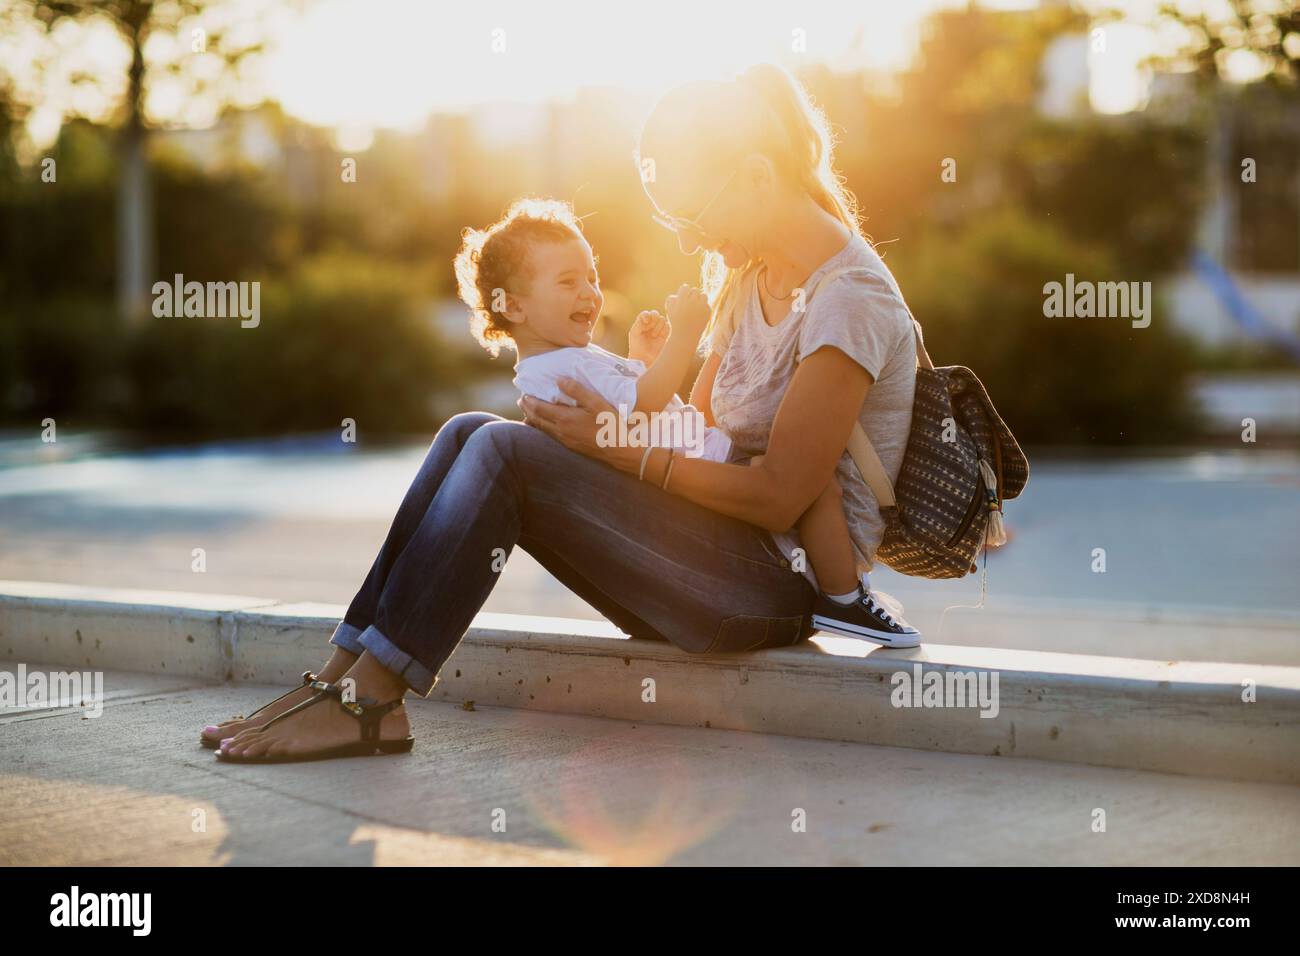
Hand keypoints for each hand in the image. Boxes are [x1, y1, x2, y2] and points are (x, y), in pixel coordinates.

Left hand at [518, 377, 641, 473]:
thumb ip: (577, 390)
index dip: (530, 401)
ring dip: (534, 420)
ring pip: (543, 430)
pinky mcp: (572, 447)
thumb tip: (559, 380)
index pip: (539, 409)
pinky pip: (551, 437)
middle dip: (528, 410)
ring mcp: (566, 441)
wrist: (621, 450)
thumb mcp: (596, 403)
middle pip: (537, 420)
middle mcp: (561, 432)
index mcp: (565, 419)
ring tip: (529, 413)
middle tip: (522, 402)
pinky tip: (547, 427)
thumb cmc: (611, 424)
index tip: (523, 394)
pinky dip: (543, 429)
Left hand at [627, 310, 668, 363]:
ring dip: (658, 327)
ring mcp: (658, 329)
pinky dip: (664, 329)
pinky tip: (659, 336)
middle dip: (654, 319)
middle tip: (650, 328)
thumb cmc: (636, 346)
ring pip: (662, 319)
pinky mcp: (666, 335)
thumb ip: (639, 322)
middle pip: (655, 314)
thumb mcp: (634, 333)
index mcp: (642, 323)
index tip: (646, 322)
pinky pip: (668, 326)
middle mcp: (650, 325)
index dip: (647, 315)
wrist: (644, 359)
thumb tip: (648, 316)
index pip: (646, 313)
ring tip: (653, 336)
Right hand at [665, 284, 709, 334]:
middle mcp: (692, 302)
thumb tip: (679, 292)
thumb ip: (671, 298)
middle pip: (695, 290)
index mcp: (682, 300)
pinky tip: (699, 313)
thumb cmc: (676, 321)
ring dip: (700, 299)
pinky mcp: (708, 313)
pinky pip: (707, 305)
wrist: (685, 336)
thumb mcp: (669, 310)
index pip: (685, 287)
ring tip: (696, 304)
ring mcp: (701, 308)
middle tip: (689, 301)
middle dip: (692, 295)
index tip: (683, 297)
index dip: (684, 291)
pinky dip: (704, 308)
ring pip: (704, 295)